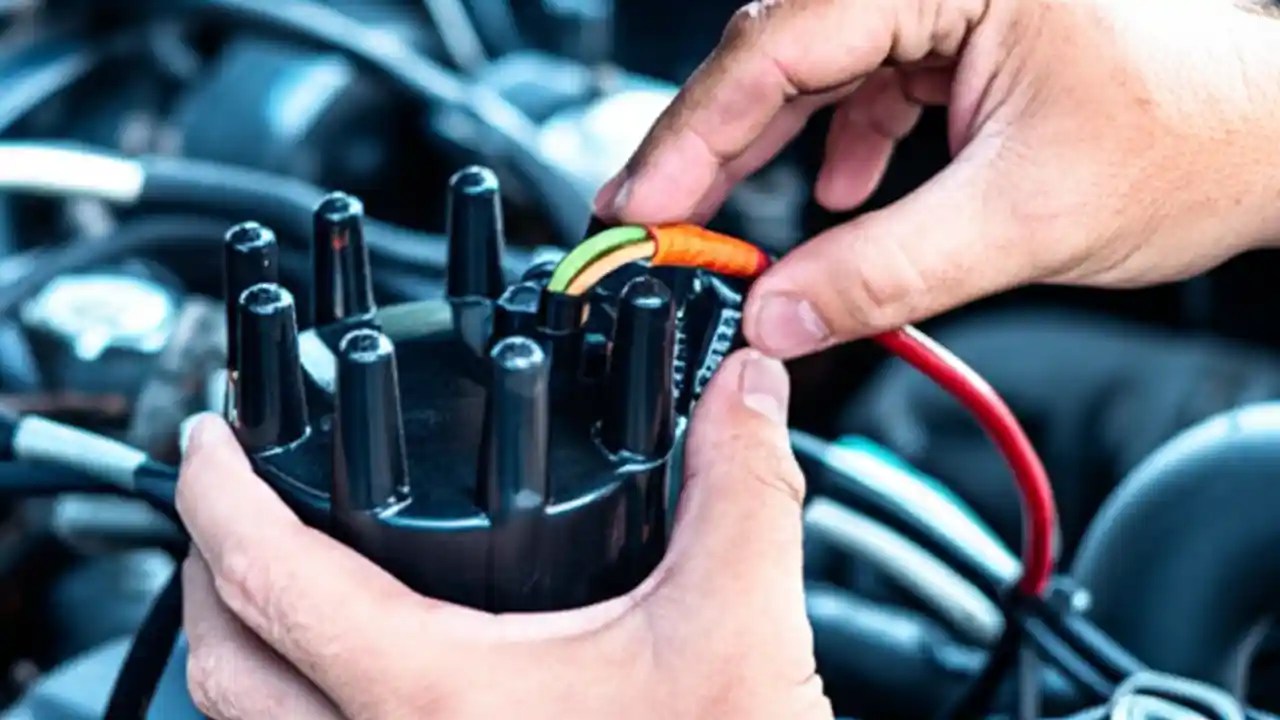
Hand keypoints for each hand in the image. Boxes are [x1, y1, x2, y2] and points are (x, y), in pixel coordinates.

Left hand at [177, 350, 832, 719]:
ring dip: (245, 644)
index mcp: (435, 696)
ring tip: (279, 578)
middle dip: (204, 568)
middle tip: (229, 501)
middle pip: (222, 666)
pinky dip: (297, 705)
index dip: (218, 491)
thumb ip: (738, 488)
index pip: (269, 578)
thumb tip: (743, 394)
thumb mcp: (738, 627)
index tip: (212, 439)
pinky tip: (359, 674)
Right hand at [597, 0, 1279, 357]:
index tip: (642, 205)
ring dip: (764, 148)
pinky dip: (833, 143)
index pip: (780, 46)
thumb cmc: (1193, 144)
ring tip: (724, 222)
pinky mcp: (953, 36)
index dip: (694, 134)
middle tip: (654, 222)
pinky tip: (838, 194)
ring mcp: (942, 1)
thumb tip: (775, 312)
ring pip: (810, 69)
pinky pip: (858, 83)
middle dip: (710, 144)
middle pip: (777, 51)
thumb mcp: (1020, 220)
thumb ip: (881, 269)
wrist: (1271, 141)